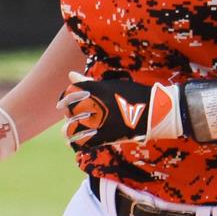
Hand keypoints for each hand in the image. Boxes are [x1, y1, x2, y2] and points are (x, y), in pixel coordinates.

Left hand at [57, 70, 183, 148]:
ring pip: (73, 127)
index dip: (64, 100)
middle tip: (72, 118)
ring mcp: (99, 120)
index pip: (70, 93)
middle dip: (69, 115)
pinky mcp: (104, 136)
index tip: (63, 105)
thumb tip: (70, 74)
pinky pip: (82, 140)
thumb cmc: (131, 94)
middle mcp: (95, 103)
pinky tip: (75, 141)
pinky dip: (76, 141)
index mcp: (96, 89)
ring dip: (69, 129)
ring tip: (70, 131)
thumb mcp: (110, 85)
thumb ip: (88, 82)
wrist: (153, 111)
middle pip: (70, 110)